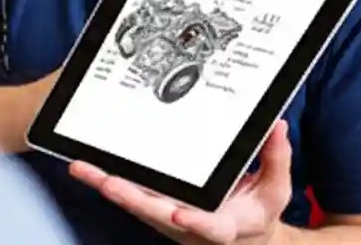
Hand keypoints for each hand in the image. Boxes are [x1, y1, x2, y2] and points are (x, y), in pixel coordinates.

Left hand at [69, 120, 292, 244]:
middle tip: (107, 182)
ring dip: (108, 187)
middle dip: (130, 198)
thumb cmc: (257, 213)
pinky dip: (109, 182)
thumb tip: (277, 125)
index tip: (178, 214)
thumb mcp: (277, 190)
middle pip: (157, 215)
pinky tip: (88, 168)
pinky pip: (131, 196)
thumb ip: (276, 159)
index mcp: (226, 226)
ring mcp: (170, 218)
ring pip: (136, 205)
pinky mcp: (156, 208)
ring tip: (83, 169)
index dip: (194, 223)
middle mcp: (191, 225)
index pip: (211, 227)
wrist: (243, 238)